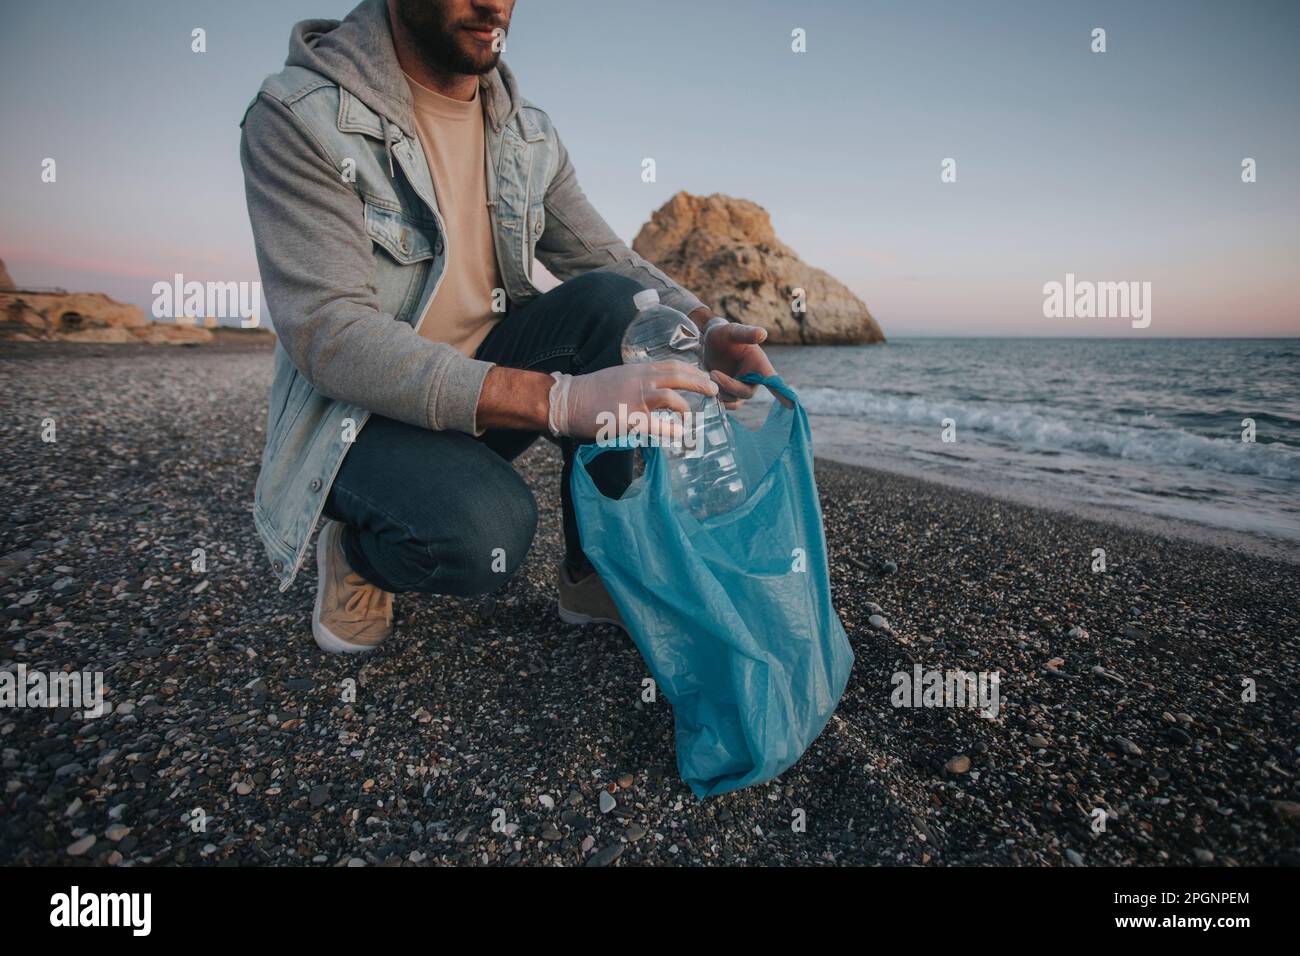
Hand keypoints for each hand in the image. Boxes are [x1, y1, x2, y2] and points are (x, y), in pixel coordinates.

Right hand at [547, 361, 717, 440]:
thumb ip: (638, 381)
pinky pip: (657, 424)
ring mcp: (635, 399)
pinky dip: (672, 430)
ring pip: (672, 397)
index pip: (673, 365)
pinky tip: (680, 435)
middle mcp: (640, 379)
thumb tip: (653, 391)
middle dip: (701, 382)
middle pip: (679, 375)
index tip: (705, 376)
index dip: (693, 370)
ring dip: (687, 406)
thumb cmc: (590, 391)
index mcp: (638, 369)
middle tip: (715, 391)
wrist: (567, 400)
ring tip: (693, 416)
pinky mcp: (628, 418)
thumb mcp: (618, 377)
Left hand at [691, 309, 789, 408]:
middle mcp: (754, 379)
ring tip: (711, 373)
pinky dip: (717, 397)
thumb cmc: (724, 334)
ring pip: (734, 400)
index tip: (792, 405)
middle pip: (745, 393)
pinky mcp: (730, 393)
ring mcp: (742, 388)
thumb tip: (762, 334)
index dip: (782, 393)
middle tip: (713, 372)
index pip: (773, 381)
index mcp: (759, 364)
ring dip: (720, 390)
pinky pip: (727, 404)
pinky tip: (710, 385)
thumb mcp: (733, 331)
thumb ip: (746, 333)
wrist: (710, 342)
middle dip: (729, 385)